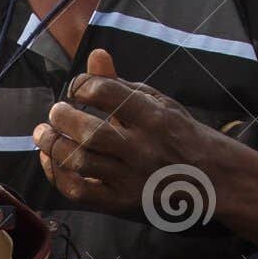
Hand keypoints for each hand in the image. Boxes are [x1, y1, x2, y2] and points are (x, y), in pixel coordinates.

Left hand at [32, 47, 207, 214]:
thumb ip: (122, 84)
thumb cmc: (180, 136)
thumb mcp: (159, 103)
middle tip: (55, 112)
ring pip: (81, 161)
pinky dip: (59, 175)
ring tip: (46, 134)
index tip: (76, 88)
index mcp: (154, 117)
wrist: (211, 180)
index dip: (82, 86)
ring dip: (54, 145)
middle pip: (89, 131)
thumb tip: (95, 55)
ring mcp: (131, 178)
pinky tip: (52, 160)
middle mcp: (142, 148)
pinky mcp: (123, 202)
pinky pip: (81, 191)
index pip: (106, 93)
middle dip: (62, 117)